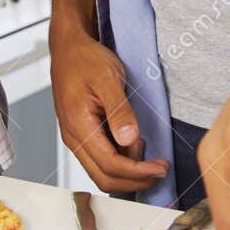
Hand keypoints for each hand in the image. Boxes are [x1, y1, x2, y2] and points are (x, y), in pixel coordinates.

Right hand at [50, 19, 168, 192]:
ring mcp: (77, 138)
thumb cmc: (85, 60)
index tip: (161, 168)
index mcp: (78, 125)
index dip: (137, 172)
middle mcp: (74, 138)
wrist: (68, 49)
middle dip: (135, 180)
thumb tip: (129, 139)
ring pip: (103, 172)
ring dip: (129, 171)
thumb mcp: (108, 78)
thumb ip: (119, 111)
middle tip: (160, 170)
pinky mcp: (82, 135)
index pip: (110, 164)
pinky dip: (121, 160)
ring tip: (148, 151)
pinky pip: (101, 159)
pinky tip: (134, 144)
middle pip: (104, 178)